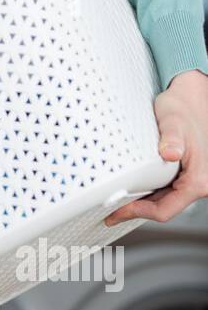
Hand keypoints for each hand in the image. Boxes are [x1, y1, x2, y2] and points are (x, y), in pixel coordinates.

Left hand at [104, 69, 207, 224]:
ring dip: (143, 202)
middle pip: (165, 209)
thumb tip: (170, 153)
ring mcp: (193, 179)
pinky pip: (167, 190)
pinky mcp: (186, 174)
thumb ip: (172, 139)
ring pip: (165, 201)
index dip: (138, 213)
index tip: (117, 212)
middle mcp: (200, 183)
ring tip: (119, 201)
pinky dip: (150, 192)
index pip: (165, 210)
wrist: (192, 96)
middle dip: (137, 210)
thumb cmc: (184, 107)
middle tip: (111, 211)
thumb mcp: (174, 122)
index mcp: (199, 180)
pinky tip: (134, 187)